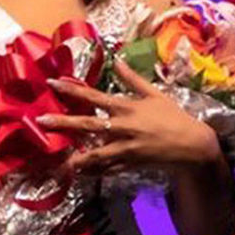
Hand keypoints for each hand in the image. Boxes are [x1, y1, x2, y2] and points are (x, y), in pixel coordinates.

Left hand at [40, 59, 221, 175]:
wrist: (194, 145)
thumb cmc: (173, 117)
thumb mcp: (155, 94)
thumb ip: (133, 79)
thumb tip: (117, 59)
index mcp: (127, 107)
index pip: (94, 96)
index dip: (72, 90)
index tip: (52, 84)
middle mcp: (123, 127)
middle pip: (88, 125)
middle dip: (63, 123)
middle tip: (41, 121)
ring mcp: (126, 148)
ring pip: (96, 154)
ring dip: (77, 158)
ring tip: (59, 161)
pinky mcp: (131, 165)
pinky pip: (108, 170)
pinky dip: (94, 173)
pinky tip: (79, 174)